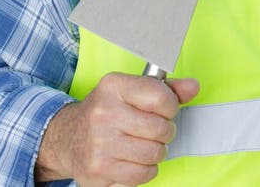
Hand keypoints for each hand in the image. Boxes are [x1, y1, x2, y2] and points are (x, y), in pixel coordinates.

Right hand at [36, 72, 199, 185]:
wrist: (66, 137)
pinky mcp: (99, 169)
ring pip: (155, 153)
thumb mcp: (131, 91)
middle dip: (163, 132)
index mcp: (114, 86)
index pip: (161, 97)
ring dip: (155, 152)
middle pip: (161, 129)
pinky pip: (142, 173)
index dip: (170, 107)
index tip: (164, 110)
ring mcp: (100, 142)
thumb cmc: (105, 112)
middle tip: (151, 131)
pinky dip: (145, 169)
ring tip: (141, 145)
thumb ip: (165, 89)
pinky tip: (133, 159)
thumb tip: (192, 87)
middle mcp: (104, 112)